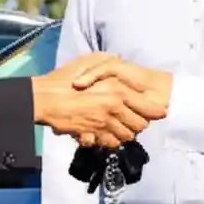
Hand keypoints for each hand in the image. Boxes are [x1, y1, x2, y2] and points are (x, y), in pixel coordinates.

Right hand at [32, 53, 165, 147]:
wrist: (45, 98)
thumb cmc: (64, 78)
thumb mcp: (90, 61)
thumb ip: (109, 63)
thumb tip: (120, 62)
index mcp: (117, 90)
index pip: (148, 108)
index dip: (154, 111)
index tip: (159, 111)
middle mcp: (113, 108)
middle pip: (140, 125)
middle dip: (138, 123)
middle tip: (133, 117)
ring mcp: (103, 124)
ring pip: (126, 136)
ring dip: (125, 132)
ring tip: (119, 125)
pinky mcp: (92, 135)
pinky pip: (111, 143)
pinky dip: (111, 140)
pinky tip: (106, 133)